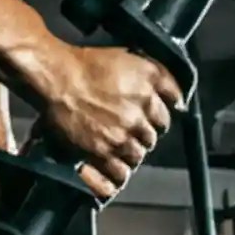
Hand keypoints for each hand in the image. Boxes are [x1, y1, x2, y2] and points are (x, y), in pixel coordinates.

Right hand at [37, 45, 183, 198]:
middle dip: (141, 136)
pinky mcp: (101, 152)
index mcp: (149, 90)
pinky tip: (112, 173)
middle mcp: (138, 115)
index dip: (156, 119)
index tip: (149, 120)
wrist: (57, 78)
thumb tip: (176, 99)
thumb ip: (158, 77)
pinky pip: (118, 174)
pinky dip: (116, 176)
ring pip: (137, 157)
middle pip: (151, 138)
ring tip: (116, 150)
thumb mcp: (131, 58)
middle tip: (127, 132)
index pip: (167, 116)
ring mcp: (120, 137)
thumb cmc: (86, 64)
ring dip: (128, 155)